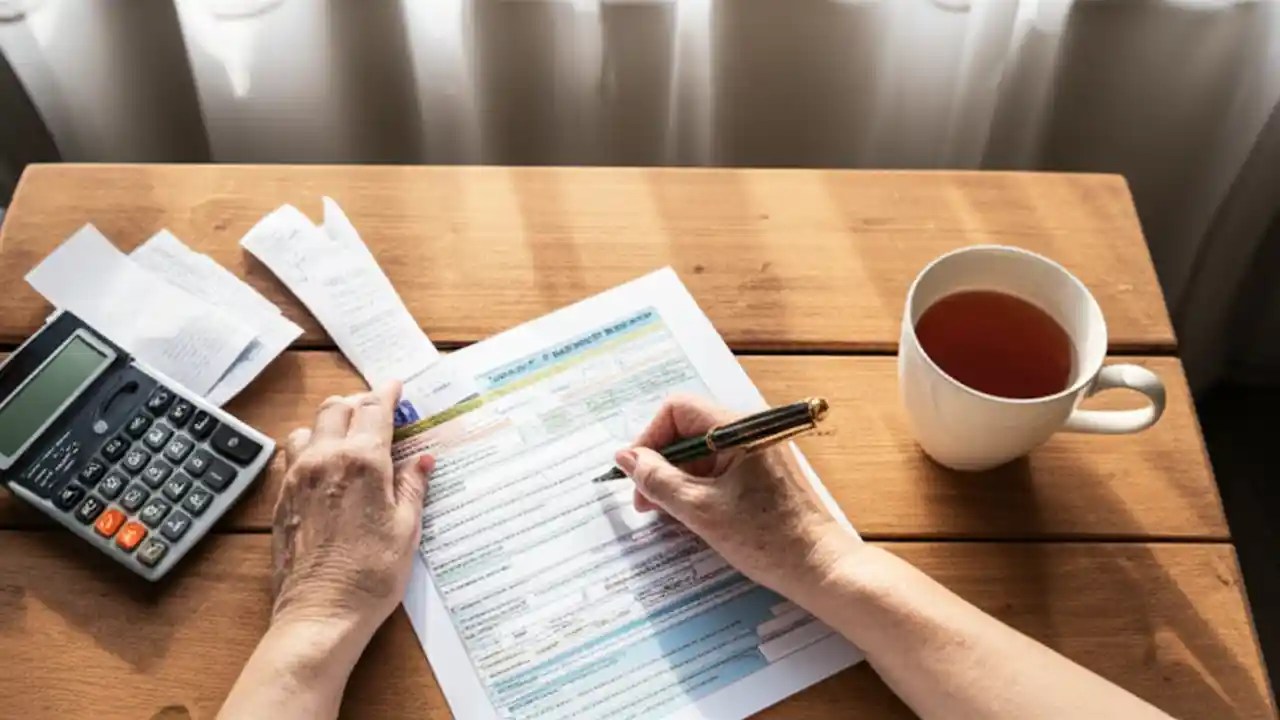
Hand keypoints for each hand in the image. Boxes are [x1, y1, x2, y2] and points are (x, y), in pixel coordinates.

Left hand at [271, 380, 433, 636]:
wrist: (322, 612)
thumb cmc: (371, 575)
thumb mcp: (407, 528)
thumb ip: (413, 486)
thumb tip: (423, 460)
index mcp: (363, 462)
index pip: (375, 410)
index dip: (387, 393)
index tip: (396, 386)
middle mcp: (325, 461)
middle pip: (337, 408)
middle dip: (359, 402)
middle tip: (377, 410)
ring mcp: (298, 478)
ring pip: (310, 427)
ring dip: (330, 422)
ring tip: (349, 435)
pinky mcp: (282, 498)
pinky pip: (293, 455)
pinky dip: (311, 446)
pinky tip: (325, 464)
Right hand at [617, 395, 859, 599]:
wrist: (820, 567)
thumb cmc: (767, 540)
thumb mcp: (700, 510)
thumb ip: (657, 480)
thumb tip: (626, 458)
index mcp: (739, 428)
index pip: (678, 409)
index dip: (650, 438)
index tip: (635, 473)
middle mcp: (750, 430)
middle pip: (688, 429)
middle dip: (660, 462)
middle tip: (644, 500)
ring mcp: (759, 450)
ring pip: (702, 450)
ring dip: (677, 477)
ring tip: (664, 512)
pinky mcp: (763, 471)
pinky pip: (720, 467)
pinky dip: (698, 486)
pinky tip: (689, 513)